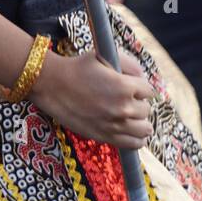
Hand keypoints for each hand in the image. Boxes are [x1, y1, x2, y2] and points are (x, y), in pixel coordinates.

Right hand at [30, 46, 155, 149]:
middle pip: (146, 109)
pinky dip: (136, 138)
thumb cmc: (78, 68)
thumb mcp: (104, 56)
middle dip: (138, 102)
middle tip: (126, 97)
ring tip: (131, 115)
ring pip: (144, 129)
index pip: (148, 90)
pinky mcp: (106, 137)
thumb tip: (142, 76)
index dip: (140, 86)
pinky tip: (130, 130)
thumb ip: (128, 63)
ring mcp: (115, 125)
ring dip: (140, 121)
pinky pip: (133, 144)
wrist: (53, 86)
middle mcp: (123, 108)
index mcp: (124, 87)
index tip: (132, 85)